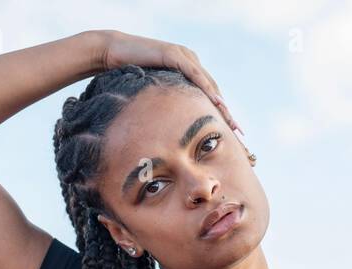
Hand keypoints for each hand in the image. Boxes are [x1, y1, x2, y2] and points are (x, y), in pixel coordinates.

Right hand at [97, 30, 242, 133]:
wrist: (113, 53)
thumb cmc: (129, 75)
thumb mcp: (153, 93)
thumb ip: (165, 104)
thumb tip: (168, 129)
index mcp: (189, 71)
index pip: (210, 95)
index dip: (221, 113)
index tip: (231, 132)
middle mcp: (191, 61)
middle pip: (215, 91)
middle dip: (227, 113)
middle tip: (239, 132)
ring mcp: (184, 56)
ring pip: (209, 84)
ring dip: (222, 105)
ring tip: (231, 122)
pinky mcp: (175, 54)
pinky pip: (195, 74)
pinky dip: (207, 89)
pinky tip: (216, 103)